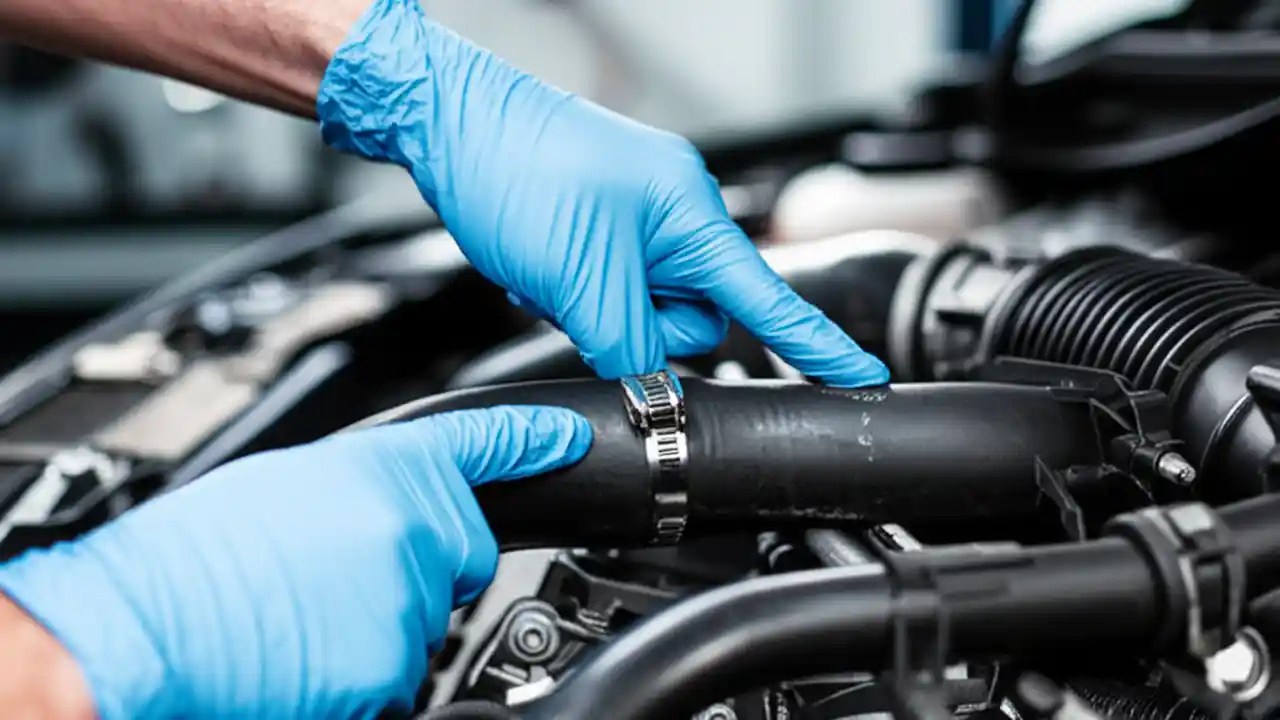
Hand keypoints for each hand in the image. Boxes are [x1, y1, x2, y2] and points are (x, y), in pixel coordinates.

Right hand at [0, 407, 591, 718]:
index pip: (480, 443)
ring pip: (426, 622)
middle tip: (335, 580)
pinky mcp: (398, 672)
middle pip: (458, 552)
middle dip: (420, 568)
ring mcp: (411, 604)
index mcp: (382, 470)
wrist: (141, 632)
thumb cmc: (194, 562)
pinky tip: (311, 657)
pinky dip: (365, 674)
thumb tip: (385, 507)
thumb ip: (357, 490)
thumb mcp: (285, 487)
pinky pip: (404, 676)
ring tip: (305, 617)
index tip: (567, 438)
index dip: (531, 440)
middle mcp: (413, 530)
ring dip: (381, 626)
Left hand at [317, 0, 888, 385]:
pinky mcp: (600, 225)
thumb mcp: (580, 278)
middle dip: (641, 327)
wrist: (447, 123)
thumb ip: (627, 346)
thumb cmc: (517, 168)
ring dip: (599, 311)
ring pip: (643, 308)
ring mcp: (635, 219)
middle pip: (691, 316)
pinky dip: (575, 293)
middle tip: (585, 299)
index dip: (815, 345)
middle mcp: (674, 215)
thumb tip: (649, 387)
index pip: (767, 297)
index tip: (858, 377)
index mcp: (691, 216)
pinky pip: (609, 287)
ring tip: (553, 275)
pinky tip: (540, 267)